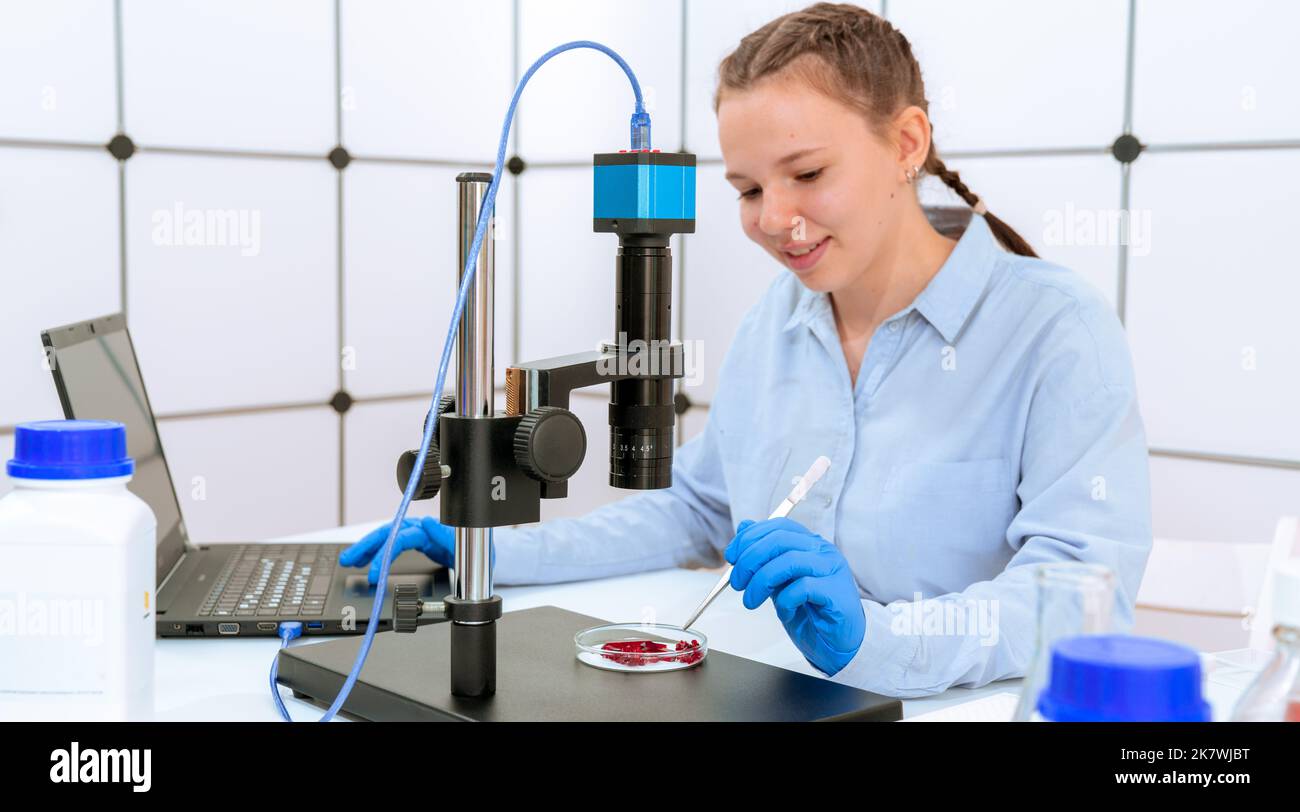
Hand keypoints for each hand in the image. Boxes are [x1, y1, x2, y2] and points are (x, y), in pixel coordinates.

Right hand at [340, 516, 476, 584]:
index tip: (375, 571)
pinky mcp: (415, 540)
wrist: (481, 555)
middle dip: (367, 546)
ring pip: (386, 536)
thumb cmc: (476, 553)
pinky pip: (391, 543)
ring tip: (348, 559)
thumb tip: (428, 523)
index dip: (387, 553)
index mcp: (432, 531)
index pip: (403, 537)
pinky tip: (363, 559)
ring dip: (366, 547)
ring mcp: (417, 533)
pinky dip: (376, 551)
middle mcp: (421, 528)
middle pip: (389, 533)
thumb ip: (447, 536)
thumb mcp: (468, 548)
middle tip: (350, 560)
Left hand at [725, 517, 865, 675]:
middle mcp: (824, 552)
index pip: (779, 526)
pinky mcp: (836, 593)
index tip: (732, 556)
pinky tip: (784, 612)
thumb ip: (764, 557)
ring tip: (751, 601)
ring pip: (790, 561)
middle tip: (738, 583)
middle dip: (750, 559)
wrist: (836, 644)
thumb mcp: (779, 582)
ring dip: (761, 581)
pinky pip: (803, 587)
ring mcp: (832, 570)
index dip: (751, 537)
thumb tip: (744, 526)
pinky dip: (785, 600)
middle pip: (781, 540)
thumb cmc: (809, 612)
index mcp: (810, 544)